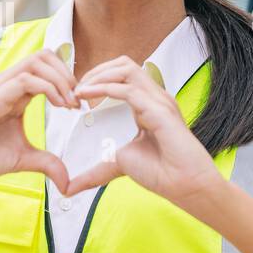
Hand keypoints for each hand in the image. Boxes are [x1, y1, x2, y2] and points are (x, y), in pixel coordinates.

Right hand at [0, 48, 78, 194]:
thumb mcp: (22, 159)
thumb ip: (47, 164)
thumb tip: (68, 183)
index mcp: (16, 93)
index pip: (47, 68)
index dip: (68, 82)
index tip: (78, 106)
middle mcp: (9, 84)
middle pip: (45, 55)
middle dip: (68, 73)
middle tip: (77, 100)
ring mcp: (1, 86)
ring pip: (38, 60)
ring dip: (61, 78)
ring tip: (69, 103)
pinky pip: (27, 78)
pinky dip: (49, 88)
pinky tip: (58, 106)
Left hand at [65, 56, 224, 211]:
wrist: (184, 186)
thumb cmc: (160, 173)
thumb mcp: (118, 165)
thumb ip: (95, 170)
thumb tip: (68, 187)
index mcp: (146, 104)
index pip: (121, 75)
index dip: (97, 79)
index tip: (76, 94)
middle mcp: (154, 98)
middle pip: (124, 64)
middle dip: (96, 71)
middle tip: (76, 88)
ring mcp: (159, 101)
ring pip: (127, 69)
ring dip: (99, 76)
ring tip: (80, 90)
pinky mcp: (160, 111)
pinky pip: (129, 90)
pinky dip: (104, 89)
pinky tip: (87, 97)